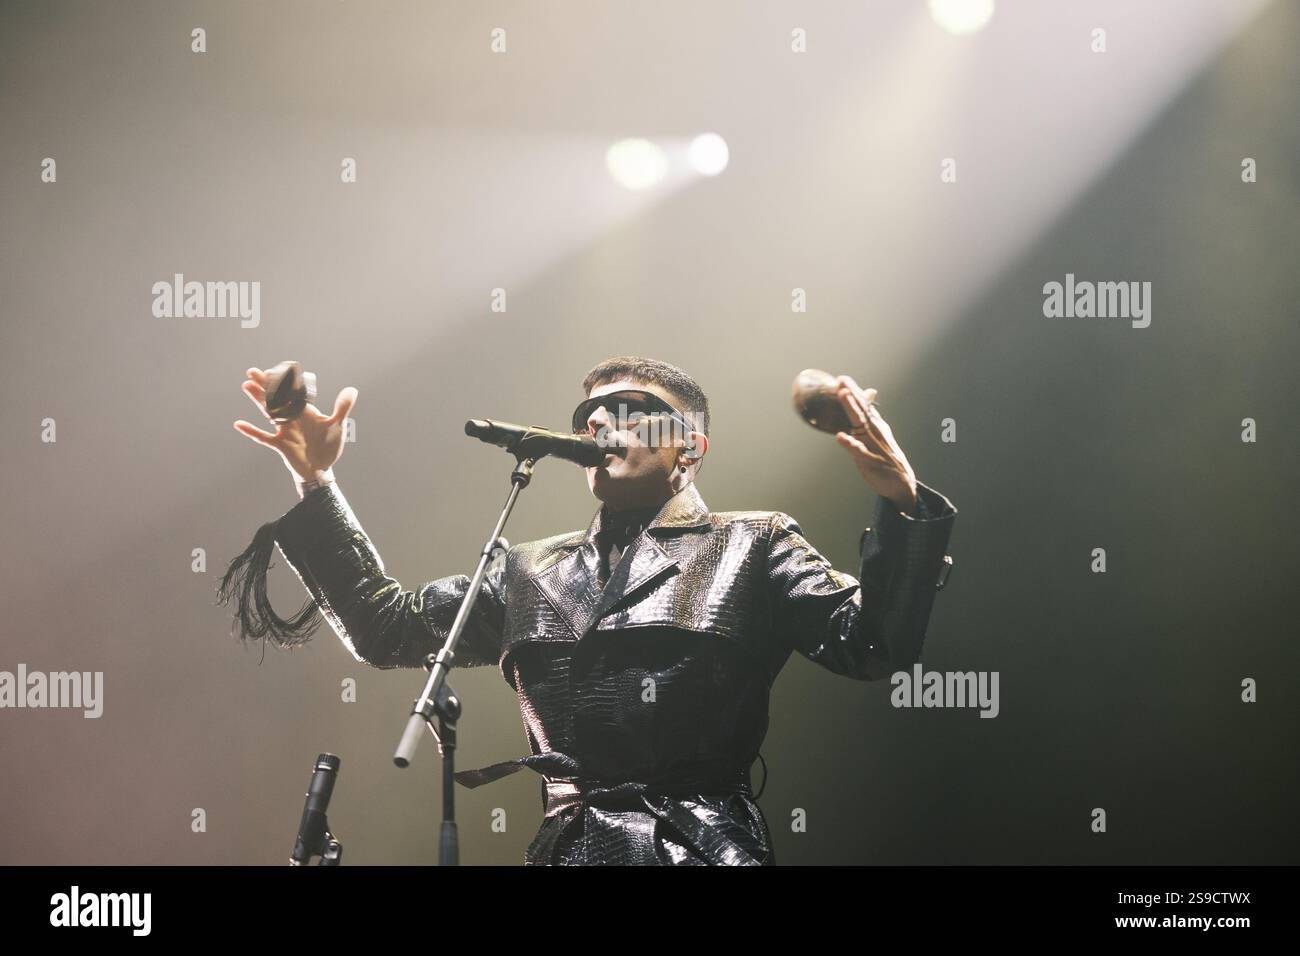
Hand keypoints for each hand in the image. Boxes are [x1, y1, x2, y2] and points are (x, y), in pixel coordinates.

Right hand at [233, 367, 357, 482]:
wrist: (322, 469)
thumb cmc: (328, 446)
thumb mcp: (338, 426)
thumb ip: (342, 408)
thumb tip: (352, 389)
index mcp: (304, 411)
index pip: (291, 393)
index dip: (282, 381)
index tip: (272, 369)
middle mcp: (292, 418)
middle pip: (276, 398)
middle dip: (265, 385)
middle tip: (252, 371)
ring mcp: (284, 431)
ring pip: (268, 412)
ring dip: (258, 400)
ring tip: (246, 385)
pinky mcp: (280, 445)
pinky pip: (264, 438)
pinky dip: (252, 431)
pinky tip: (239, 424)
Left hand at [831, 375, 918, 514]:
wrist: (901, 481)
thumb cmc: (885, 454)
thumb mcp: (878, 431)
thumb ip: (870, 412)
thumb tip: (869, 391)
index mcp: (876, 424)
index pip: (864, 405)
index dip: (854, 391)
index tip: (843, 378)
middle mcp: (875, 431)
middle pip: (862, 410)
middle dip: (852, 395)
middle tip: (842, 382)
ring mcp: (873, 444)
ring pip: (861, 424)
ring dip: (852, 409)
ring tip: (843, 396)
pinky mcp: (870, 460)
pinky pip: (858, 451)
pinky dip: (850, 443)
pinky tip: (839, 437)